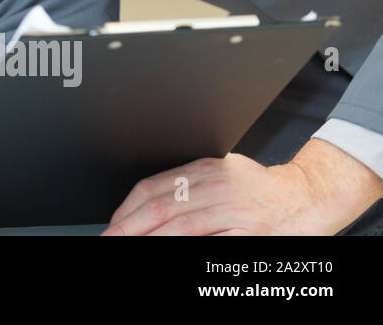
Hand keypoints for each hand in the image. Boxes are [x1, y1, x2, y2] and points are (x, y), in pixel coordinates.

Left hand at [102, 139, 382, 234]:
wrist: (309, 194)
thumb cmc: (261, 189)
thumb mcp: (219, 176)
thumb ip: (187, 189)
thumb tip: (146, 211)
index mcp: (203, 170)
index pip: (152, 188)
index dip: (127, 209)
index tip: (112, 225)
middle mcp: (216, 186)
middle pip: (161, 207)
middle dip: (130, 226)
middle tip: (110, 238)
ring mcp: (233, 210)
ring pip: (182, 226)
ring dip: (152, 239)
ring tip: (131, 246)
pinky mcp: (250, 232)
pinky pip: (211, 243)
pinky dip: (186, 248)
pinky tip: (170, 250)